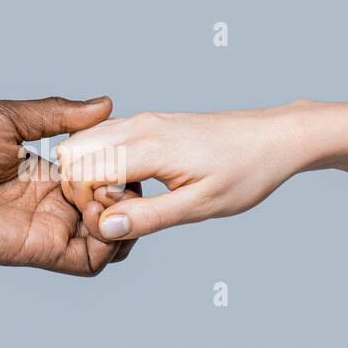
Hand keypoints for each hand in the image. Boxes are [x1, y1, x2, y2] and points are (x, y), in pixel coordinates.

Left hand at [0, 97, 141, 275]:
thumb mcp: (8, 118)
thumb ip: (57, 115)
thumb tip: (105, 104)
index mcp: (47, 172)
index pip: (102, 174)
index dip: (119, 163)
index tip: (124, 145)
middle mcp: (52, 204)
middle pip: (114, 207)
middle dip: (129, 189)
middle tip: (120, 172)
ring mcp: (48, 229)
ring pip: (110, 237)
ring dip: (123, 216)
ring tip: (108, 193)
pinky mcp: (39, 251)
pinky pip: (89, 261)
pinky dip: (108, 243)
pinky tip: (96, 213)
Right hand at [57, 101, 325, 239]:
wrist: (275, 138)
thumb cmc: (245, 171)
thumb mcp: (201, 206)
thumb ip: (149, 217)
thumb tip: (105, 227)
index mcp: (148, 146)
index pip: (81, 170)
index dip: (88, 203)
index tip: (118, 220)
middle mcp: (138, 125)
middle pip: (72, 153)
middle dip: (81, 188)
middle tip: (119, 212)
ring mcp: (142, 120)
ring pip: (84, 143)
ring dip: (91, 176)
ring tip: (129, 201)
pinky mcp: (148, 123)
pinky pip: (104, 139)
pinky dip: (103, 164)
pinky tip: (134, 186)